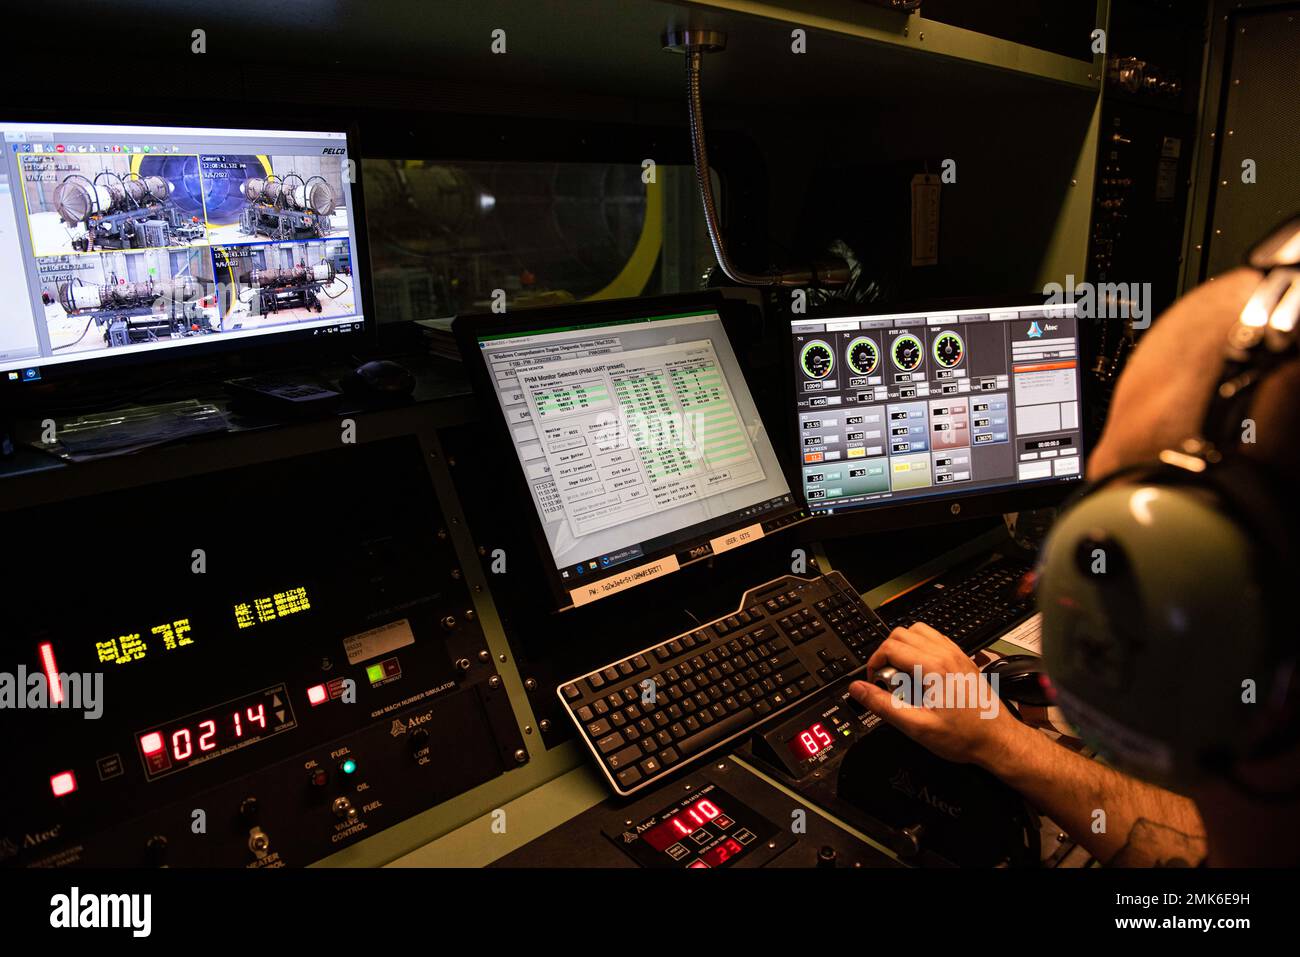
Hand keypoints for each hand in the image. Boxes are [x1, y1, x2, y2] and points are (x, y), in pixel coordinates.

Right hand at [848, 622, 1027, 769]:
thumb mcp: (917, 727)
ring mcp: (956, 654)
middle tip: (887, 680)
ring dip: (903, 646)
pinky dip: (919, 647)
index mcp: (933, 668)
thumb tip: (858, 690)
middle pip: (901, 633)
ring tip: (902, 674)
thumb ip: (883, 706)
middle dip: (885, 653)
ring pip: (918, 631)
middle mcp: (945, 654)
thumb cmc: (965, 736)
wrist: (998, 739)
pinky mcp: (962, 658)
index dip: (874, 664)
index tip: (874, 683)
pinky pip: (934, 639)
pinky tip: (920, 672)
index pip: (890, 648)